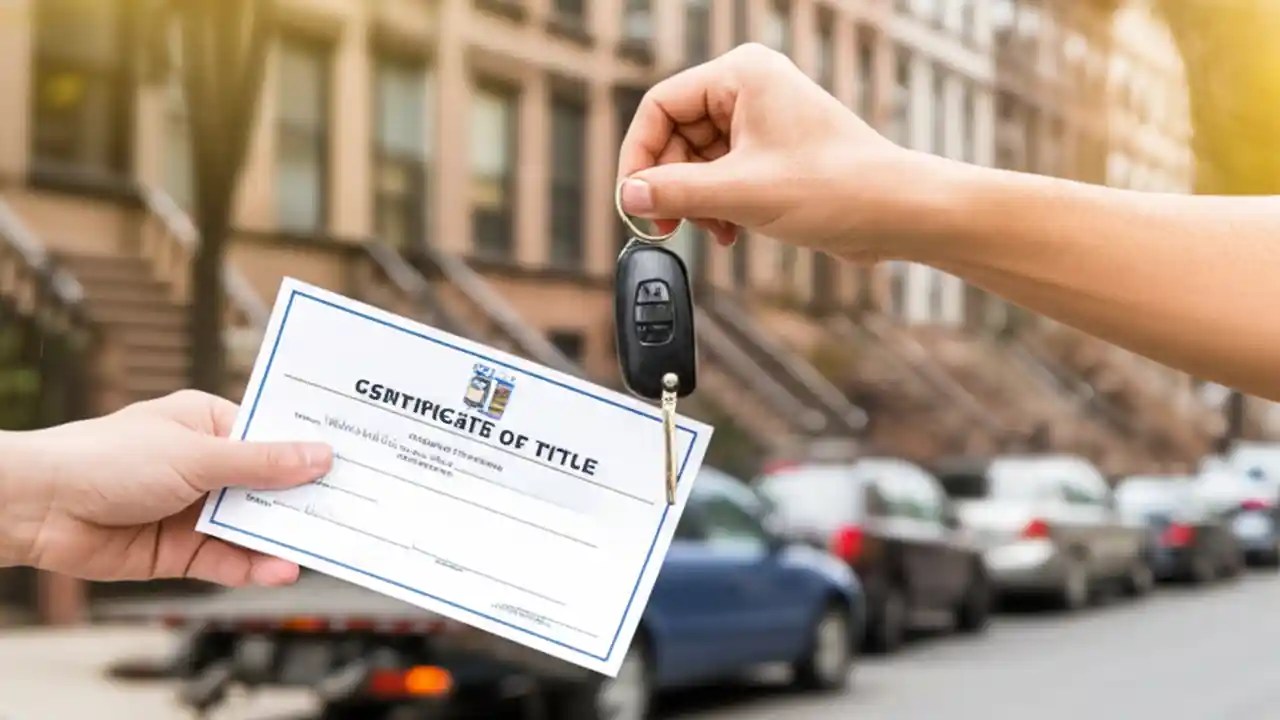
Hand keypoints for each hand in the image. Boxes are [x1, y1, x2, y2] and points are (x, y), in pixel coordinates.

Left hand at [0, 390, 331, 586]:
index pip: (275, 437)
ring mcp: (197, 510)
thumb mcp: (196, 455)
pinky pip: (229, 559)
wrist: (38, 508)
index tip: (354, 462)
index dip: (312, 451)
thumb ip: (261, 462)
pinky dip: (254, 565)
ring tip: (318, 547)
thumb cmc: (105, 458)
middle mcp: (209, 466)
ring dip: (282, 537)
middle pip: (271, 485)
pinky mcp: (183, 551)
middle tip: (350, 510)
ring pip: (254, 526)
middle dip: (305, 500)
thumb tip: (319, 456)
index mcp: (211, 425)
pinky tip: (278, 569)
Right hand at [617, 43, 948, 261]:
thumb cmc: (836, 188)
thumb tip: (629, 195)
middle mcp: (751, 88)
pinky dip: (718, 203)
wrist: (897, 212)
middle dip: (671, 183)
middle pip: (677, 134)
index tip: (633, 198)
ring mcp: (764, 120)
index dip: (641, 155)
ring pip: (699, 159)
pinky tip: (729, 230)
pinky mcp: (774, 152)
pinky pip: (724, 173)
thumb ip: (676, 193)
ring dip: (696, 200)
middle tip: (667, 225)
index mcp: (742, 74)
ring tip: (713, 229)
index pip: (662, 106)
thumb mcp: (740, 193)